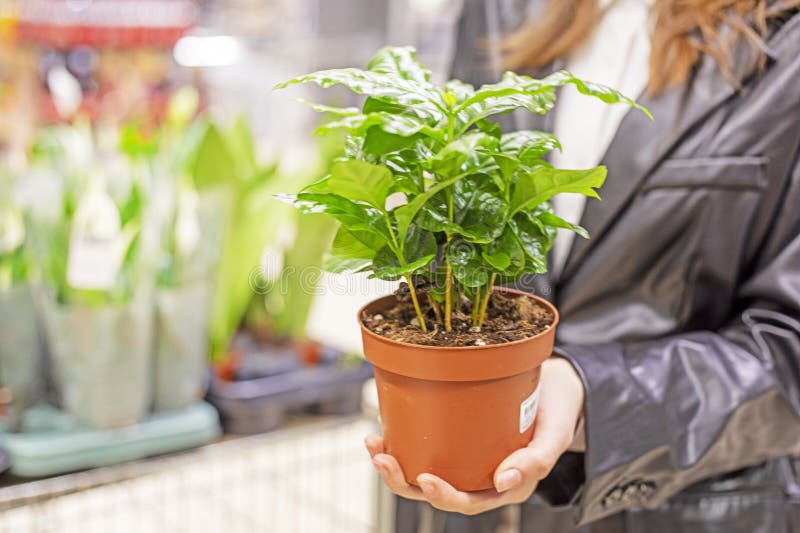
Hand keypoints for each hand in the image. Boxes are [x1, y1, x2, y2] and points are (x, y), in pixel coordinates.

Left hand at [365, 356, 583, 515]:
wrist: (557, 385)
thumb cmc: (558, 411)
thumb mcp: (555, 434)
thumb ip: (535, 460)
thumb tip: (502, 481)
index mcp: (507, 485)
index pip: (470, 501)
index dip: (444, 496)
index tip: (424, 479)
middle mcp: (482, 476)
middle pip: (439, 491)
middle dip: (404, 482)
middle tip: (384, 461)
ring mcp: (468, 458)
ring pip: (425, 472)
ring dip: (395, 465)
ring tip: (374, 445)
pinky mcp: (456, 438)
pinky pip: (426, 448)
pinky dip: (403, 442)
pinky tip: (384, 431)